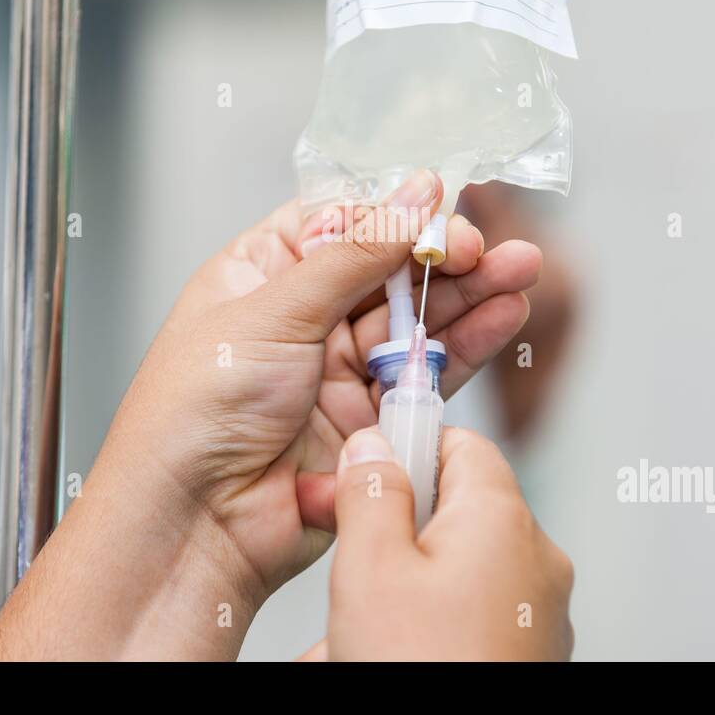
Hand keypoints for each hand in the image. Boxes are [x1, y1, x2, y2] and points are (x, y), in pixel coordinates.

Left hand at [0, 170, 541, 659]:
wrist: (193, 523)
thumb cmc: (194, 411)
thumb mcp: (275, 310)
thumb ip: (356, 253)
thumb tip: (414, 192)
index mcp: (262, 272)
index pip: (344, 223)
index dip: (398, 216)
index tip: (443, 210)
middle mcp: (302, 316)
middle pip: (391, 270)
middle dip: (447, 257)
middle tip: (498, 249)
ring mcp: (337, 369)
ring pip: (417, 321)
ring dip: (471, 297)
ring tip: (521, 273)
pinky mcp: (368, 419)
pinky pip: (426, 376)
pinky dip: (467, 348)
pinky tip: (502, 317)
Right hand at [315, 427, 574, 660]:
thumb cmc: (426, 670)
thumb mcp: (371, 569)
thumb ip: (372, 492)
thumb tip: (373, 446)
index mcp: (504, 518)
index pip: (460, 442)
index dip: (407, 449)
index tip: (366, 471)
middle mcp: (534, 560)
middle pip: (450, 515)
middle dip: (389, 541)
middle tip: (347, 575)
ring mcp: (537, 613)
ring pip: (451, 576)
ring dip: (399, 594)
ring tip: (352, 641)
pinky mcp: (528, 654)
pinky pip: (467, 620)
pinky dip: (425, 630)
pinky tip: (381, 658)